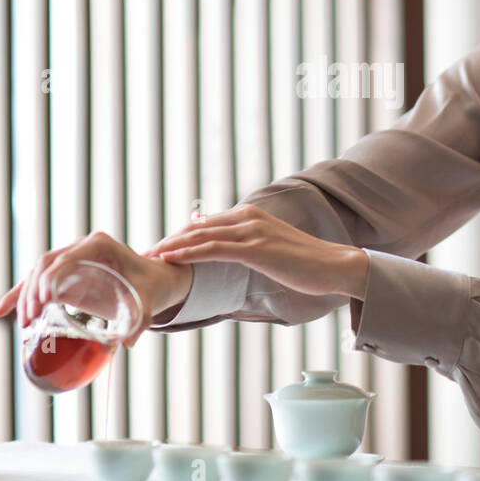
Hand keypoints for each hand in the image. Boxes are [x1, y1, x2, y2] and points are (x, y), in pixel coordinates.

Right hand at [0, 231, 193, 345]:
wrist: (154, 281)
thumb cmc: (151, 287)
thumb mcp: (148, 302)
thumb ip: (140, 320)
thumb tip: (127, 342)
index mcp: (98, 245)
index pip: (67, 256)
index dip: (52, 275)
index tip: (44, 297)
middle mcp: (81, 248)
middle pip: (46, 264)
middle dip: (34, 289)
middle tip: (30, 317)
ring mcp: (71, 260)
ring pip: (38, 273)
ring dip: (25, 296)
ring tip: (23, 322)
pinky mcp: (65, 275)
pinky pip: (38, 283)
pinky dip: (21, 296)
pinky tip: (1, 312)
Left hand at [143, 204, 369, 299]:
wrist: (335, 265)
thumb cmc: (305, 262)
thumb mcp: (271, 247)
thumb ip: (247, 242)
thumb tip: (228, 244)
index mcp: (250, 215)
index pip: (205, 224)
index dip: (179, 236)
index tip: (158, 248)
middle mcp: (248, 217)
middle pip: (197, 227)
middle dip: (168, 239)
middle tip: (144, 252)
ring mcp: (252, 231)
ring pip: (201, 236)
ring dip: (171, 246)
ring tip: (149, 256)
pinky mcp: (256, 248)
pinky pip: (213, 249)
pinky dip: (188, 253)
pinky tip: (170, 258)